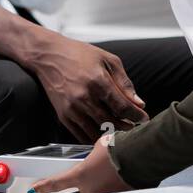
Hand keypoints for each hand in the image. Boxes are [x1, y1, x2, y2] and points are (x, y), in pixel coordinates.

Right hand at [24, 32, 148, 142]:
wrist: (48, 56)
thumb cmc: (79, 54)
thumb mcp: (108, 60)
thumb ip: (124, 83)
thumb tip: (138, 103)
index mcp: (98, 81)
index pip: (123, 107)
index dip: (136, 116)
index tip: (143, 118)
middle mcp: (84, 97)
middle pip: (112, 122)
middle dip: (126, 126)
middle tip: (133, 125)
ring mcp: (72, 109)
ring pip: (97, 131)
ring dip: (111, 134)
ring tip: (120, 129)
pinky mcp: (63, 115)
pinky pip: (81, 135)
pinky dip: (94, 137)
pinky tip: (102, 132)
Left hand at [30, 134, 130, 192]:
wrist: (141, 156)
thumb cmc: (121, 149)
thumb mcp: (102, 146)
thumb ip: (95, 156)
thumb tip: (98, 158)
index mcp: (82, 175)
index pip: (57, 183)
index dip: (44, 187)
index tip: (34, 190)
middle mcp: (91, 191)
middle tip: (94, 182)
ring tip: (117, 179)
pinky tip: (128, 184)